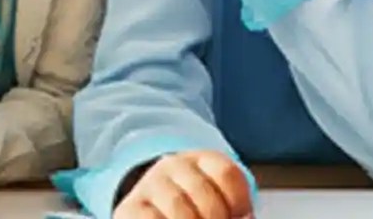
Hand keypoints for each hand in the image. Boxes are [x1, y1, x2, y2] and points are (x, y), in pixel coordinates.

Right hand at [115, 151, 251, 218]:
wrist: (149, 212)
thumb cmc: (194, 211)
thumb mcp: (217, 203)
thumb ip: (234, 212)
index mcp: (202, 159)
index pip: (226, 173)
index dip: (240, 203)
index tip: (242, 217)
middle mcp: (173, 165)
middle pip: (202, 192)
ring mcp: (149, 185)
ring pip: (178, 208)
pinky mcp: (129, 207)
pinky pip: (151, 218)